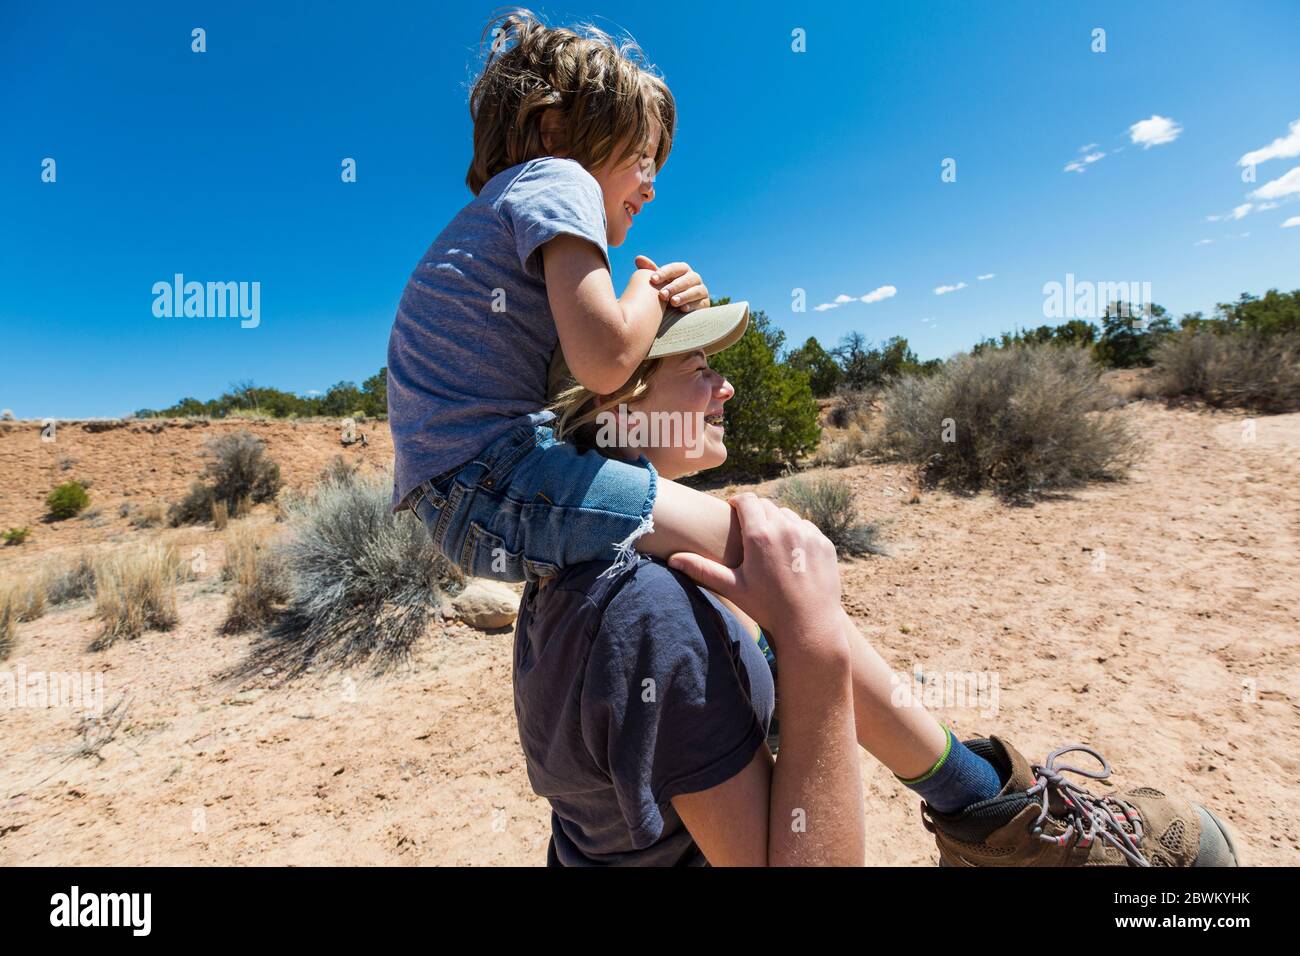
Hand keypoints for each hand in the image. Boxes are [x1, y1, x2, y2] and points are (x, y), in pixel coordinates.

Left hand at [634, 255, 710, 311]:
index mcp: (683, 270)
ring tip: (672, 302)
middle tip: (662, 295)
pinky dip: (692, 306)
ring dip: (684, 296)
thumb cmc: (666, 293)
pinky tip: (683, 309)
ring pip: (696, 291)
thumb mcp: (658, 282)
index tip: (652, 279)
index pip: (675, 268)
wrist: (675, 312)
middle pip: (687, 279)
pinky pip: (701, 303)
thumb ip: (650, 271)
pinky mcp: (705, 304)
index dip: (665, 273)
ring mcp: (701, 291)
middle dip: (674, 286)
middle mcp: (694, 278)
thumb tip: (638, 258)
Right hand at [667, 494, 843, 657]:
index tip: (734, 511)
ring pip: (787, 515)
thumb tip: (672, 560)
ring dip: (778, 523)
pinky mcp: (824, 543)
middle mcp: (785, 528)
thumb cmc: (767, 608)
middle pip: (766, 506)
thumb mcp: (733, 588)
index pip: (747, 500)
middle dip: (756, 514)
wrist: (809, 625)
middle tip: (750, 533)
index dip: (738, 503)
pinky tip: (792, 555)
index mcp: (760, 535)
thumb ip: (702, 570)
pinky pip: (807, 528)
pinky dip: (798, 535)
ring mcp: (808, 534)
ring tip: (771, 545)